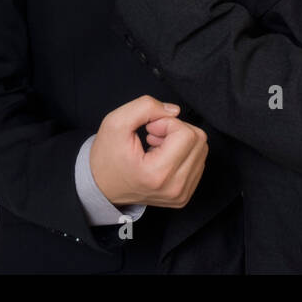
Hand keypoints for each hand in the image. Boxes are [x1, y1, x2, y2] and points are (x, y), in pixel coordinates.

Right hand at [89, 95, 208, 208]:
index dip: (167, 122)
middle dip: (175, 129)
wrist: (101, 186)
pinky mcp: (184, 195)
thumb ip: (145, 106)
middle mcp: (174, 188)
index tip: (149, 129)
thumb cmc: (107, 156)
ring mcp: (181, 194)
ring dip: (180, 140)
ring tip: (157, 146)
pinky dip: (183, 152)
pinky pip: (198, 161)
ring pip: (201, 149)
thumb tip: (174, 111)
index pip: (186, 134)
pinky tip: (163, 155)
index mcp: (157, 174)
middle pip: (198, 140)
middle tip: (153, 135)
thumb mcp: (116, 122)